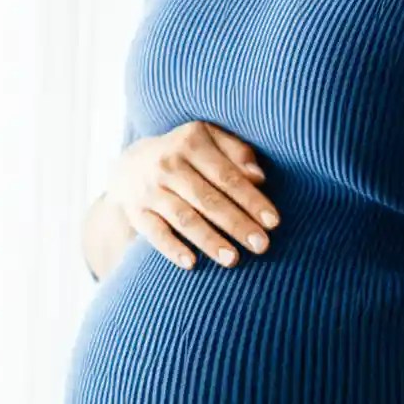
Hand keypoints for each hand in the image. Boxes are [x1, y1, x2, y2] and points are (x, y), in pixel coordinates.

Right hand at [104, 120, 279, 269]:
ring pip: (183, 218)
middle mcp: (168, 163)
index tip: (273, 222)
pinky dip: (172, 248)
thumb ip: (237, 153)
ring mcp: (149, 189)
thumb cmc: (185, 155)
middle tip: (261, 246)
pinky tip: (191, 263)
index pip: (227, 176)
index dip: (251, 200)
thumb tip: (259, 178)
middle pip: (208, 199)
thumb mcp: (209, 140)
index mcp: (191, 141)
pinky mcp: (136, 211)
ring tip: (233, 259)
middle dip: (236, 224)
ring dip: (209, 240)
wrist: (129, 165)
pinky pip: (155, 233)